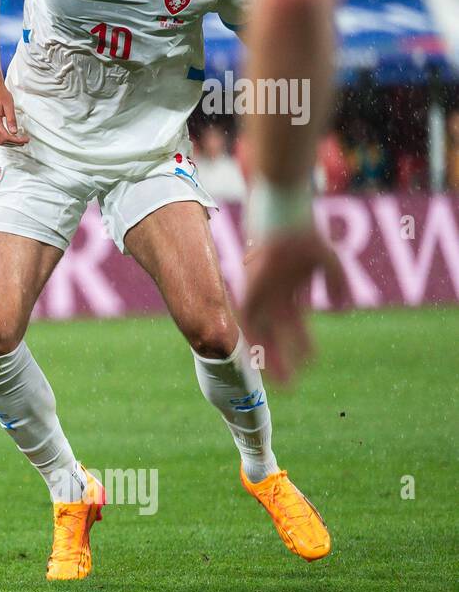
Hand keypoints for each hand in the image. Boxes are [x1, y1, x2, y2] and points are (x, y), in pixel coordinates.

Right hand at [0, 81, 26, 145]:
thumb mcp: (9, 106)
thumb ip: (11, 120)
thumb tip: (14, 132)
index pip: (5, 137)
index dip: (16, 140)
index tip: (25, 140)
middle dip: (12, 143)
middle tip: (22, 141)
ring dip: (5, 141)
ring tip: (16, 139)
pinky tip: (6, 134)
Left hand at [240, 230, 348, 383]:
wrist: (279, 204)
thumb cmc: (300, 230)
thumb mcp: (325, 259)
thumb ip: (335, 283)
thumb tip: (343, 309)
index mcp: (285, 293)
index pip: (291, 328)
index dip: (297, 348)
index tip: (305, 367)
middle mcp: (271, 296)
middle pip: (275, 335)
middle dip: (282, 360)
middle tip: (288, 387)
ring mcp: (259, 291)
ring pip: (262, 332)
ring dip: (270, 357)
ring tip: (280, 380)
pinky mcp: (248, 284)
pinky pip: (249, 318)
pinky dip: (255, 338)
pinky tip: (260, 356)